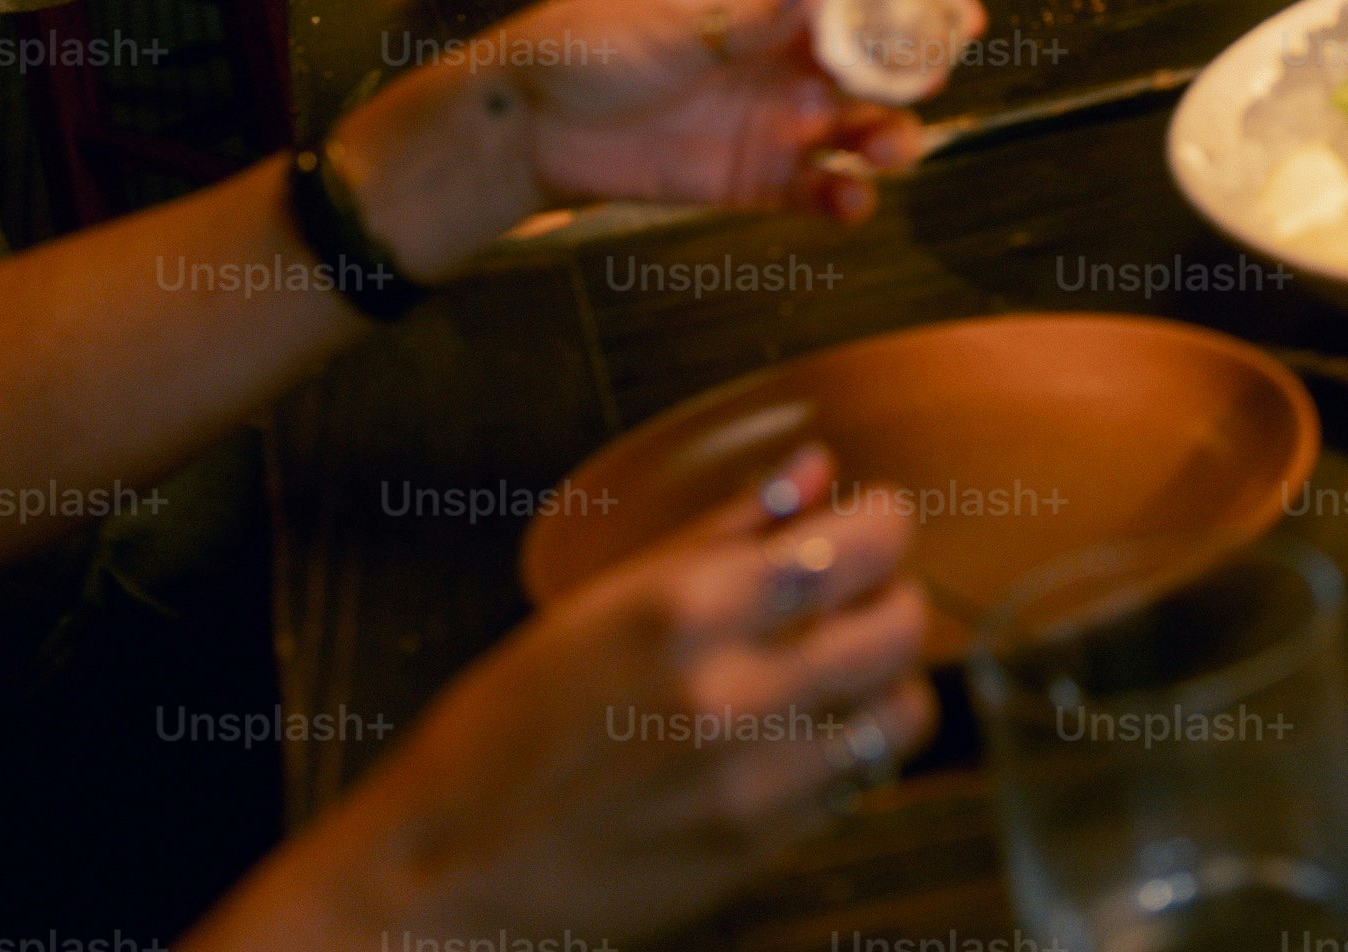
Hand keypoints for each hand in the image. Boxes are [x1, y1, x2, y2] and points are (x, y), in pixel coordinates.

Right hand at [256, 443, 932, 950]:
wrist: (444, 877)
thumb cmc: (501, 731)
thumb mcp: (596, 604)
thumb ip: (721, 533)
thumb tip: (814, 470)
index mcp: (684, 609)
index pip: (861, 543)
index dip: (882, 524)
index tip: (865, 525)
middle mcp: (733, 692)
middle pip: (903, 624)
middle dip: (892, 597)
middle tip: (854, 598)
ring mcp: (755, 781)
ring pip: (903, 710)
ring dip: (885, 681)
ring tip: (835, 675)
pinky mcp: (763, 849)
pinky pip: (864, 784)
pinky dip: (852, 751)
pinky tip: (801, 739)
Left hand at [494, 0, 962, 223]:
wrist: (532, 124)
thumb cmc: (598, 47)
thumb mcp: (674, 21)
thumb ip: (754, 18)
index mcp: (775, 1)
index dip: (915, 0)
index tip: (961, 16)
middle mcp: (791, 58)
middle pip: (878, 64)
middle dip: (910, 74)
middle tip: (920, 85)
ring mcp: (781, 121)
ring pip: (862, 128)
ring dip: (888, 136)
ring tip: (881, 148)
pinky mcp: (761, 179)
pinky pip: (822, 190)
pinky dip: (846, 198)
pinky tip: (847, 202)